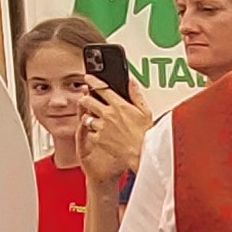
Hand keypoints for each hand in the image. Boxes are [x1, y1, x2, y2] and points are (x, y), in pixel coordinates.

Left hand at [78, 77, 151, 191]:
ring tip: (92, 118)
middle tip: (85, 99)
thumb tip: (131, 81)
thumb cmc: (146, 135)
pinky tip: (98, 133)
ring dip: (88, 116)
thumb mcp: (145, 111)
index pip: (101, 88)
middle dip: (85, 98)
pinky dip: (92, 132)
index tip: (88, 78)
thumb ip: (136, 94)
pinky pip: (90, 133)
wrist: (142, 153)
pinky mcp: (98, 139)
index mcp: (119, 105)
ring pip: (86, 117)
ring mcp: (101, 127)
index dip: (92, 81)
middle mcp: (107, 114)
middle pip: (88, 101)